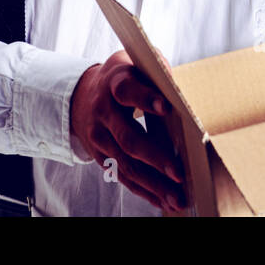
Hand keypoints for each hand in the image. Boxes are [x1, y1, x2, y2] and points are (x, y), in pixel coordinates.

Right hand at [69, 49, 185, 212]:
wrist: (81, 94)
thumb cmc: (123, 77)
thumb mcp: (136, 63)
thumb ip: (158, 72)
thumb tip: (182, 92)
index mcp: (115, 83)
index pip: (128, 91)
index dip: (145, 98)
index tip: (165, 107)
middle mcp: (103, 111)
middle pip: (128, 137)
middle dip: (154, 157)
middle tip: (178, 172)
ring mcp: (99, 137)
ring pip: (126, 164)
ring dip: (152, 184)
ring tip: (177, 198)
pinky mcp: (100, 155)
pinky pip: (122, 175)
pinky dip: (143, 190)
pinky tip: (162, 200)